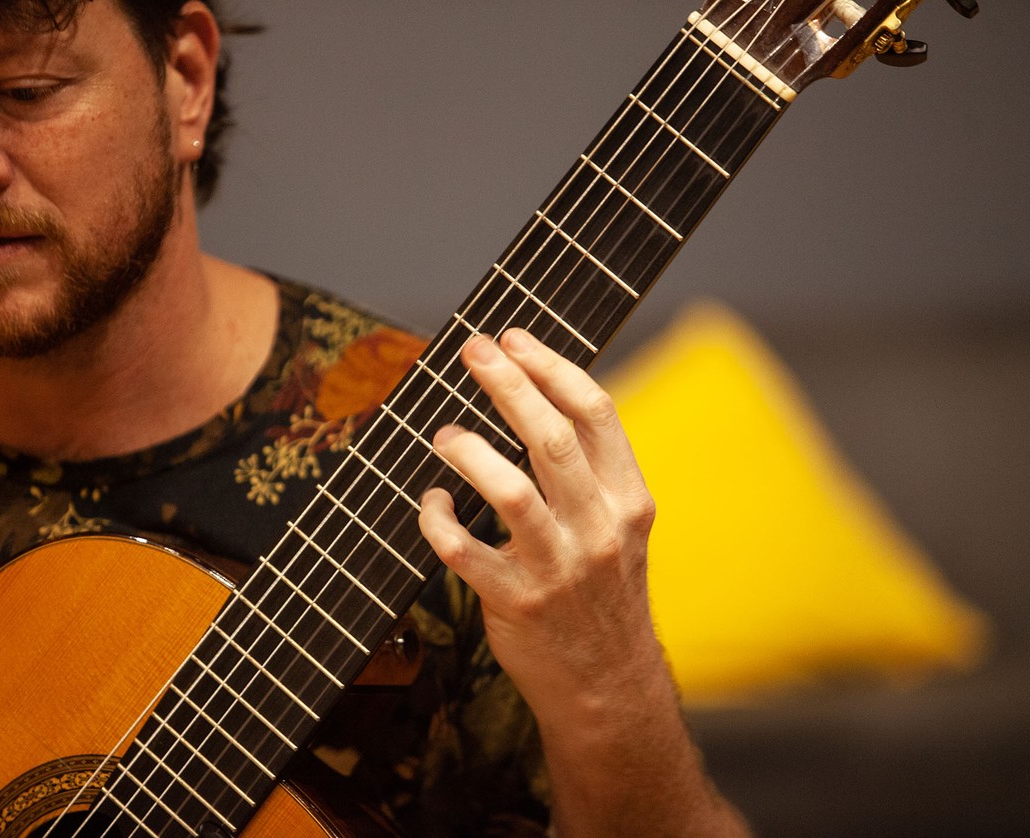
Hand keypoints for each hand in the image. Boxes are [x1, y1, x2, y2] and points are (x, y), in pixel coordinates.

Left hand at [417, 329, 748, 834]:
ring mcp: (558, 567)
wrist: (609, 686)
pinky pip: (462, 550)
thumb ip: (591, 472)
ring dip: (469, 451)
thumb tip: (537, 398)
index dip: (551, 366)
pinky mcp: (515, 603)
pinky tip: (431, 501)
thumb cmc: (604, 595)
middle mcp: (598, 528)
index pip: (595, 413)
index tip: (514, 338)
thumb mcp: (620, 528)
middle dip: (506, 383)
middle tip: (472, 351)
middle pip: (550, 437)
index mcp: (628, 499)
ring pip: (510, 491)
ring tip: (445, 434)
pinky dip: (438, 519)